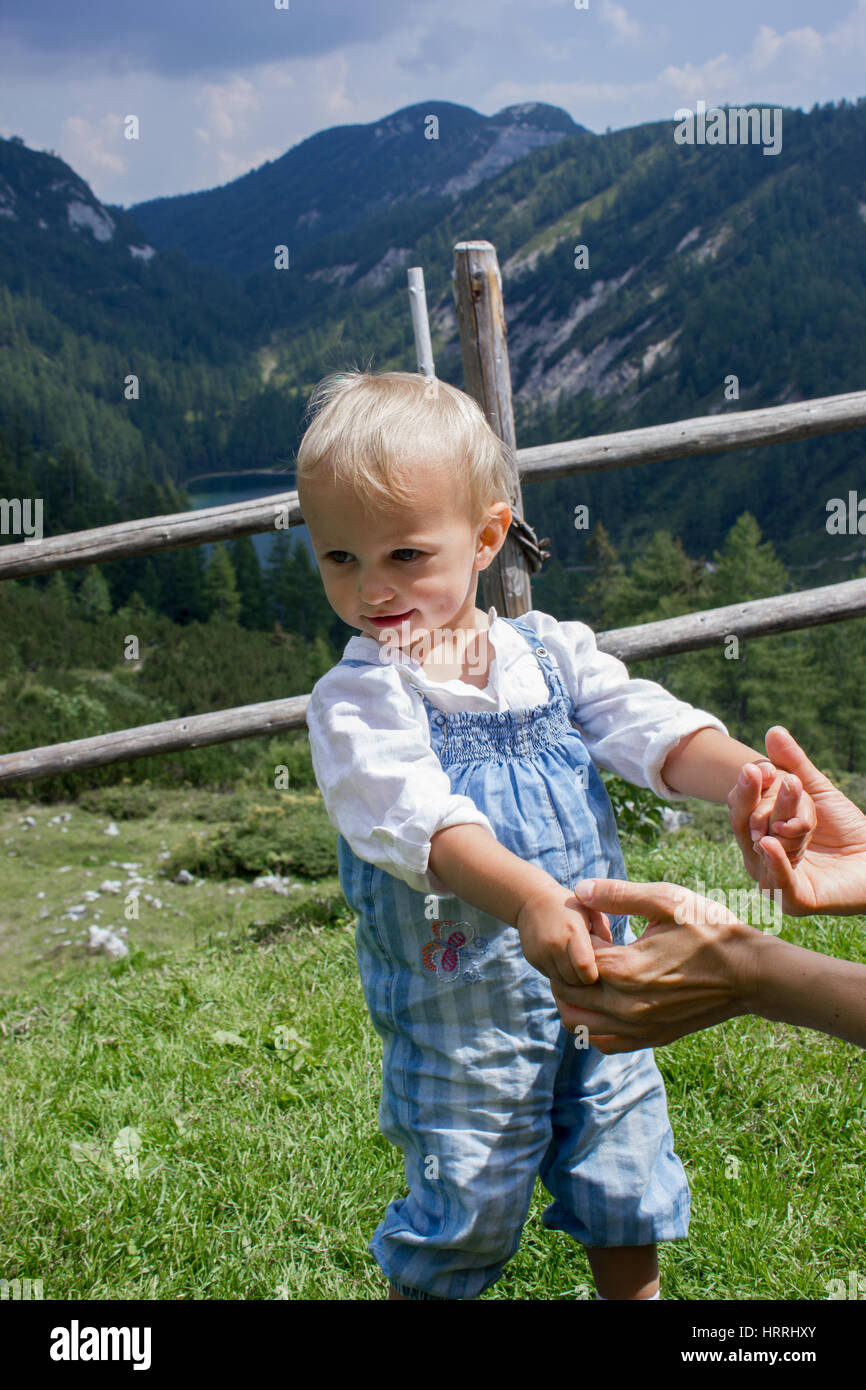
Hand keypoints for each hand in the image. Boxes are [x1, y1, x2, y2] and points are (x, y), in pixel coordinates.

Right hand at [516, 882, 612, 986]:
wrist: (532, 899)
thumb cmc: (569, 906)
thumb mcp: (591, 911)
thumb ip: (604, 931)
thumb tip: (612, 955)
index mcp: (573, 931)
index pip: (585, 968)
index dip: (593, 974)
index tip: (597, 968)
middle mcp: (555, 944)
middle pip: (574, 979)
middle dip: (583, 978)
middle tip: (588, 969)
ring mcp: (541, 952)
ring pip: (561, 981)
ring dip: (571, 978)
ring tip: (576, 965)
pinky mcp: (532, 957)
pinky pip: (550, 976)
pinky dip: (559, 974)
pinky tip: (564, 961)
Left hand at [549, 879, 757, 1050]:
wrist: (752, 974)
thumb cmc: (711, 931)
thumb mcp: (667, 901)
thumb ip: (618, 894)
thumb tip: (578, 890)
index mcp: (624, 969)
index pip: (572, 958)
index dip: (575, 937)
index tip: (592, 924)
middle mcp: (624, 1006)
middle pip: (568, 992)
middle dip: (567, 967)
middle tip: (587, 947)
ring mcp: (638, 1028)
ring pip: (578, 1022)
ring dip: (574, 997)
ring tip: (592, 972)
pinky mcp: (652, 1038)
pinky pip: (604, 1041)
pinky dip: (593, 1023)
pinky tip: (606, 999)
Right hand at [729, 727, 865, 914]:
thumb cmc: (848, 830)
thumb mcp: (817, 792)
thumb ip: (794, 765)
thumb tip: (774, 730)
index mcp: (760, 834)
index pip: (742, 808)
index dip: (746, 788)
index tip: (755, 766)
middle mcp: (762, 859)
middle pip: (747, 826)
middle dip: (754, 799)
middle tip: (756, 772)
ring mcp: (776, 881)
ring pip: (766, 848)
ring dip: (780, 819)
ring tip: (793, 792)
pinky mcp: (796, 901)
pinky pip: (779, 883)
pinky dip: (774, 864)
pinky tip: (769, 843)